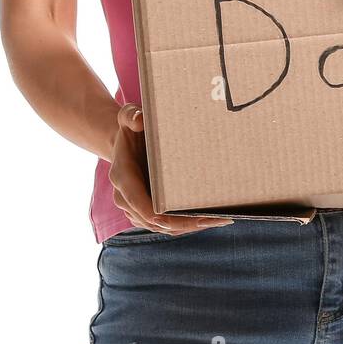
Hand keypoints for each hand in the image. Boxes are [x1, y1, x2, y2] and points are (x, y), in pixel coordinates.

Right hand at [109, 103, 233, 235]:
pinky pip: (166, 225)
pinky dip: (186, 225)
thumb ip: (130, 116)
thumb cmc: (131, 128)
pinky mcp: (147, 211)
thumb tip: (139, 120)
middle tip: (213, 219)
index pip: (135, 200)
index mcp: (122, 176)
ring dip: (189, 227)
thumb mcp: (128, 116)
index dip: (151, 212)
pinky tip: (210, 220)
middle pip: (153, 221)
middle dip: (182, 223)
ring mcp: (136, 208)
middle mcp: (126, 197)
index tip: (169, 218)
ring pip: (162, 227)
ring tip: (220, 220)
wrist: (126, 143)